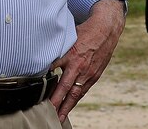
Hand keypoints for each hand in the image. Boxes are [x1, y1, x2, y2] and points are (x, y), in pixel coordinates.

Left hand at [49, 0, 125, 122]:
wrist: (106, 30)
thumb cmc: (85, 32)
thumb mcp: (68, 38)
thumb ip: (58, 50)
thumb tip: (45, 59)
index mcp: (71, 56)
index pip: (56, 73)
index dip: (49, 87)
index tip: (41, 97)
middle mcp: (79, 67)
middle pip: (66, 89)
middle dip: (58, 104)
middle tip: (51, 115)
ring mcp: (88, 73)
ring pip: (76, 93)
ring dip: (67, 106)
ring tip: (60, 117)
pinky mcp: (95, 75)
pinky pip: (84, 90)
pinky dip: (76, 99)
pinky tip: (71, 105)